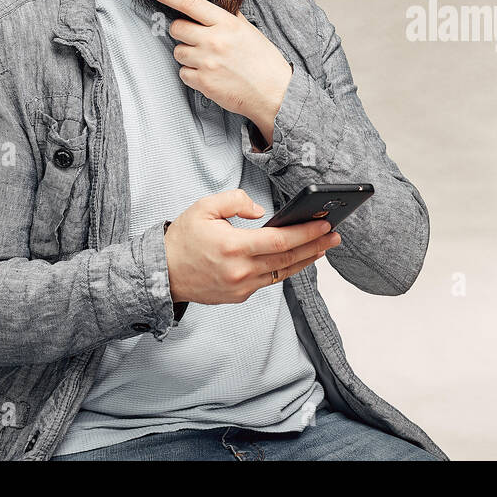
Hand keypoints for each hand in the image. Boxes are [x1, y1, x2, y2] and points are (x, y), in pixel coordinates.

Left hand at [151, 0, 293, 143]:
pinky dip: (192, 74)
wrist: (274, 93)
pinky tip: (209, 75)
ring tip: (208, 61)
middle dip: (181, 32)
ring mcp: (207, 62)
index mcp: (227, 24)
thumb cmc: (264, 61)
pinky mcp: (203, 82)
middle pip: (176, 28)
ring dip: (188, 55)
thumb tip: (213, 4)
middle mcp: (214, 40)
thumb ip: (229, 17)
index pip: (190, 3)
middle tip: (195, 39)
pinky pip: (183, 72)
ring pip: (178, 52)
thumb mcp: (249, 31)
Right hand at [164, 188, 341, 303]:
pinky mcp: (239, 295)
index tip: (325, 225)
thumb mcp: (204, 207)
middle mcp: (241, 271)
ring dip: (306, 259)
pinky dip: (286, 268)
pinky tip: (297, 258)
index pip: (280, 240)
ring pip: (283, 272)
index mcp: (234, 247)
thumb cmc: (182, 238)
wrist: (161, 274)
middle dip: (316, 246)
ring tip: (324, 247)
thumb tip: (263, 212)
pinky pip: (269, 280)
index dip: (306, 233)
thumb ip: (236, 200)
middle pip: (288, 258)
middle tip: (336, 235)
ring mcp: (241, 287)